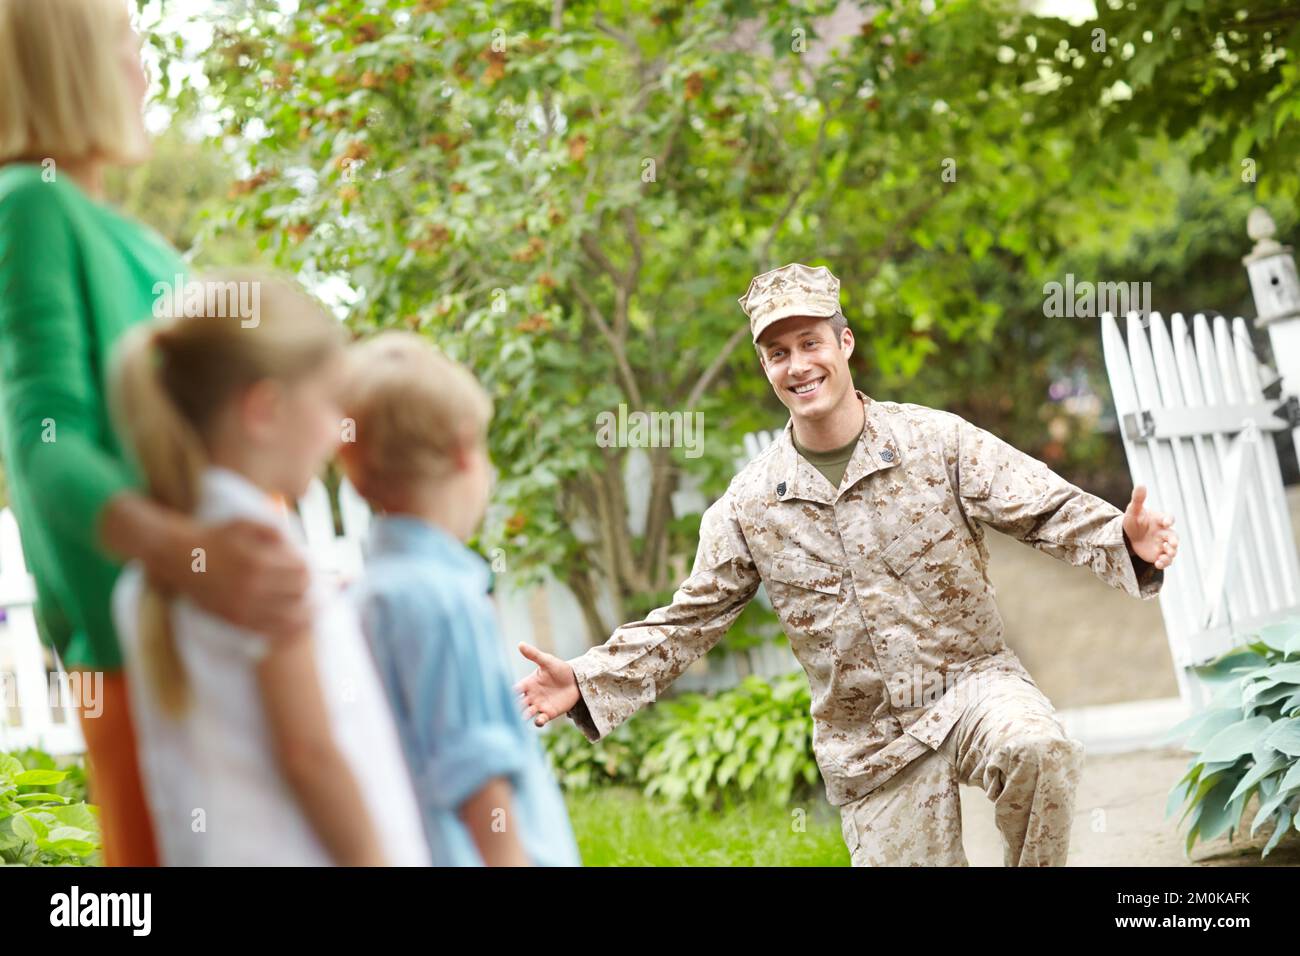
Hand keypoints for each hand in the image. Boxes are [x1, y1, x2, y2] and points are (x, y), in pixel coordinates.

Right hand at [185, 519, 312, 639]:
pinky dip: (289, 631)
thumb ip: (276, 532)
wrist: (179, 556)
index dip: (315, 571)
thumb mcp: (246, 523)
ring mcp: (242, 606)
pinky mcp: (234, 620)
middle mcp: (251, 586)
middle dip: (313, 590)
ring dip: (308, 614)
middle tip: (322, 590)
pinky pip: (270, 632)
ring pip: (290, 618)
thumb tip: (302, 548)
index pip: (302, 572)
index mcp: (258, 561)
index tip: (317, 570)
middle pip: (300, 594)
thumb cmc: (216, 537)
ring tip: (318, 610)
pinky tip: (299, 627)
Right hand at [514, 642, 579, 727]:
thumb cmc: (560, 669)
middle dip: (514, 707)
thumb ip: (534, 655)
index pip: (515, 690)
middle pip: (518, 704)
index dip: (510, 694)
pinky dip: (538, 722)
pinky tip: (539, 720)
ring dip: (524, 716)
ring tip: (525, 715)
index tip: (507, 695)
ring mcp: (539, 705)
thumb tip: (520, 644)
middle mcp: (531, 696)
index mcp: (528, 683)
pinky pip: (540, 720)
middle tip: (512, 710)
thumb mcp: (547, 661)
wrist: (577, 680)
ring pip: (526, 713)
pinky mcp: (549, 713)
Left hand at [1122, 485, 1177, 569]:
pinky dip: (1164, 562)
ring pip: (1172, 550)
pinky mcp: (1159, 554)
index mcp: (1160, 520)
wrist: (1130, 535)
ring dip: (1170, 553)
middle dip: (1174, 541)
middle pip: (1174, 536)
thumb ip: (1138, 499)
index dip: (1169, 519)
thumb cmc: (1134, 520)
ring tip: (1164, 556)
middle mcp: (1164, 532)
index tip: (1166, 522)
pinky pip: (1165, 560)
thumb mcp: (1133, 510)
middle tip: (1172, 544)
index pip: (1168, 518)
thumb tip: (1141, 484)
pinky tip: (1157, 563)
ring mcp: (1163, 544)